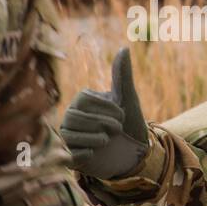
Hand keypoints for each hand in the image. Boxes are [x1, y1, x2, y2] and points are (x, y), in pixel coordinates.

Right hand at [61, 48, 150, 179]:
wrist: (138, 155)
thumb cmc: (132, 125)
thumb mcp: (129, 100)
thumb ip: (123, 75)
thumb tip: (124, 48)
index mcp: (81, 102)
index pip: (83, 99)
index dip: (107, 108)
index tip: (122, 115)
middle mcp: (70, 117)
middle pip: (74, 117)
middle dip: (103, 123)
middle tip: (118, 129)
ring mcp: (68, 137)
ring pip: (69, 134)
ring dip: (97, 138)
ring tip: (109, 140)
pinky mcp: (70, 157)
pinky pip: (70, 154)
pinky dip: (88, 154)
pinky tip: (97, 153)